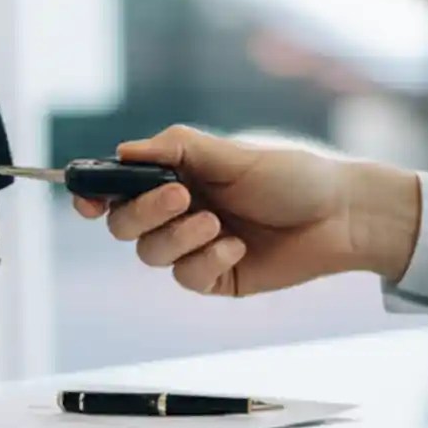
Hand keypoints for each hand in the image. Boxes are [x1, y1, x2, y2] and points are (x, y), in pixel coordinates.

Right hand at [74, 126, 420, 295]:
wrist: (340, 216)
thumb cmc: (293, 176)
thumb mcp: (232, 155)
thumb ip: (176, 149)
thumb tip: (123, 150)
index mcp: (177, 175)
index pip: (119, 186)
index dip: (94, 194)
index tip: (87, 199)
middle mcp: (179, 211)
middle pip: (124, 225)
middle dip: (144, 214)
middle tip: (181, 198)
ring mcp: (196, 246)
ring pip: (151, 255)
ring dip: (180, 238)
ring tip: (219, 224)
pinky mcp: (215, 277)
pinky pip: (187, 278)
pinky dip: (207, 261)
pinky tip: (238, 248)